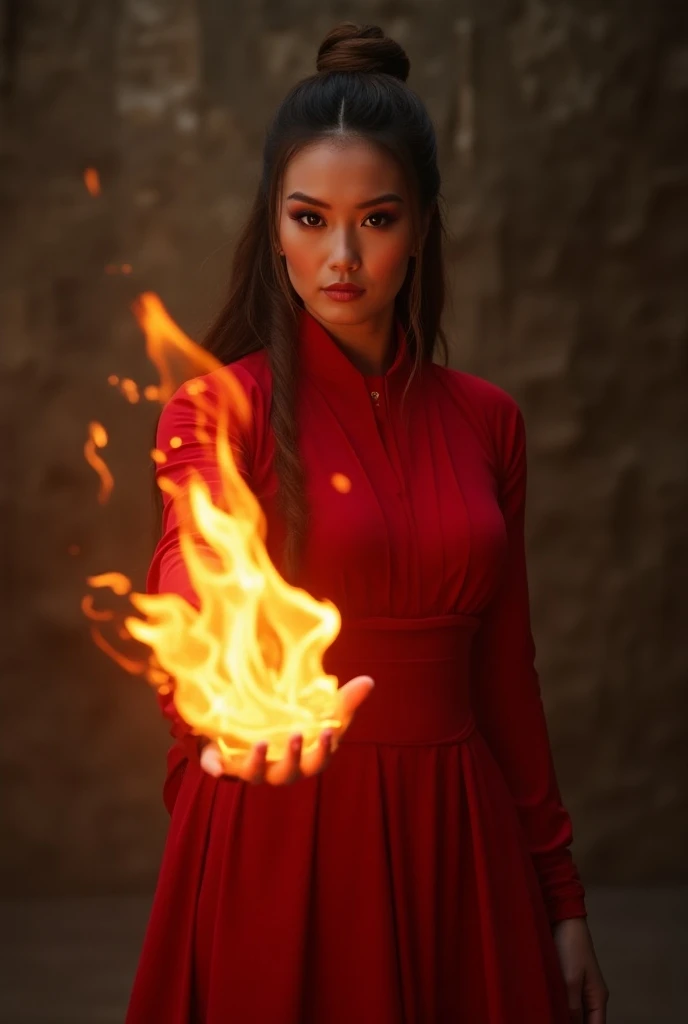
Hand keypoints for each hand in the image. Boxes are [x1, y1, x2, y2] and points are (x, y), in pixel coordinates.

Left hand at [199, 673, 373, 784]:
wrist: (247, 728)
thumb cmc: (290, 725)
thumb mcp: (317, 712)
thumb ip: (343, 701)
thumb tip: (369, 681)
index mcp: (302, 759)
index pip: (318, 761)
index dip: (324, 750)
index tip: (329, 731)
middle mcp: (278, 768)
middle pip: (289, 773)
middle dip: (293, 757)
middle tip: (296, 734)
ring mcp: (251, 767)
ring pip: (255, 775)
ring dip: (258, 762)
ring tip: (258, 743)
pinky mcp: (225, 762)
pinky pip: (219, 770)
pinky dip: (217, 768)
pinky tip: (215, 765)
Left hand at [552, 917, 608, 1021]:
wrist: (564, 920)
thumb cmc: (571, 947)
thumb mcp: (571, 980)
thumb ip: (572, 1006)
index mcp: (597, 997)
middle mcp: (592, 996)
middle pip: (587, 1021)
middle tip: (551, 1020)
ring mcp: (581, 988)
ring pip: (577, 1012)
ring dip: (566, 1016)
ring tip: (549, 1016)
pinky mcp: (570, 980)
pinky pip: (569, 1002)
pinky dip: (562, 1007)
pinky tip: (550, 1007)